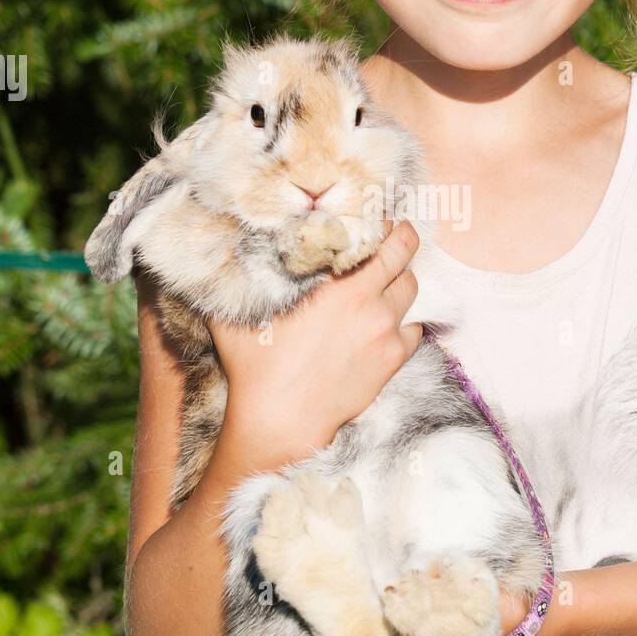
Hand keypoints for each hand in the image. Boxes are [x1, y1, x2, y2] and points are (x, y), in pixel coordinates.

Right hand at [204, 219, 422, 452]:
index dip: (377, 219)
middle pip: (404, 252)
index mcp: (335, 280)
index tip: (372, 216)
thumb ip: (237, 277)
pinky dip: (406, 320)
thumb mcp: (234, 312)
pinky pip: (414, 329)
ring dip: (402, 279)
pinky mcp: (392, 359)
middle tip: (396, 233)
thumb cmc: (255, 366)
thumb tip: (222, 248)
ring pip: (412, 288)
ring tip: (389, 279)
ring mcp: (384, 329)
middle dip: (402, 237)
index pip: (373, 232)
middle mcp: (367, 298)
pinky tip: (390, 321)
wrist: (282, 419)